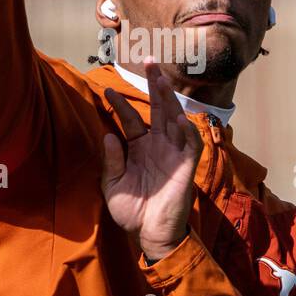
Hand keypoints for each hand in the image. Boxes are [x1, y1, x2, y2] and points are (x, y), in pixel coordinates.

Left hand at [101, 59, 201, 262]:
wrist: (150, 234)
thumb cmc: (132, 212)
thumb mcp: (113, 185)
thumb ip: (111, 161)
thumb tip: (108, 134)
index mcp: (140, 149)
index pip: (132, 120)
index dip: (120, 105)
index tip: (105, 91)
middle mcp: (158, 146)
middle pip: (157, 109)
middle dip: (154, 86)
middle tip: (148, 61)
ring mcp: (173, 154)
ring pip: (174, 119)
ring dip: (169, 99)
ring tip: (161, 79)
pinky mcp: (186, 166)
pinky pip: (189, 144)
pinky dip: (184, 130)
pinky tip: (176, 117)